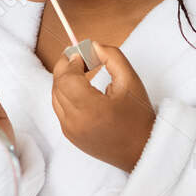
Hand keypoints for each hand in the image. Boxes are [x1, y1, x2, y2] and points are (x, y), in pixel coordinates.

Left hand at [50, 43, 155, 170]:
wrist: (141, 150)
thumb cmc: (138, 116)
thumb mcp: (131, 80)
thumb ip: (112, 57)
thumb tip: (91, 45)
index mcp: (91, 109)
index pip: (66, 78)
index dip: (72, 61)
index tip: (84, 54)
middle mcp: (75, 122)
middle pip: (57, 86)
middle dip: (66, 67)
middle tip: (80, 56)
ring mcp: (70, 130)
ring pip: (55, 96)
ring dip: (64, 80)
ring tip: (81, 71)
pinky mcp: (69, 135)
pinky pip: (59, 108)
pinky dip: (65, 94)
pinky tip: (80, 88)